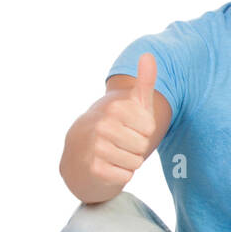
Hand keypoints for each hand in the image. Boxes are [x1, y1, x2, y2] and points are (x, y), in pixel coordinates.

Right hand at [83, 52, 160, 188]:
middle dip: (136, 148)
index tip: (129, 128)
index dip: (143, 132)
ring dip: (128, 162)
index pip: (150, 128)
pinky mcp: (94, 169)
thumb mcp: (132, 104)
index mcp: (114, 108)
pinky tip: (107, 166)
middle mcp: (102, 125)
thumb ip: (143, 81)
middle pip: (143, 146)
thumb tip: (148, 55)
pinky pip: (125, 176)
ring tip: (114, 154)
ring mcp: (96, 147)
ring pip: (135, 162)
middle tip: (120, 143)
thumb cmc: (114, 127)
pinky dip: (120, 175)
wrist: (80, 154)